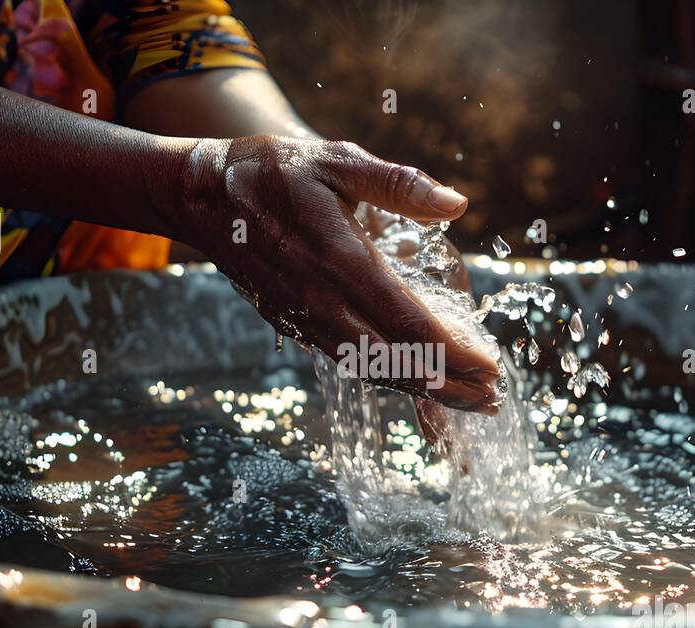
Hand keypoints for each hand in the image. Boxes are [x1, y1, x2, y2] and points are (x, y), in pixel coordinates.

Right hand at [159, 136, 499, 412]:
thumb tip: (455, 204)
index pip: (409, 324)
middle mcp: (324, 302)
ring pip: (371, 370)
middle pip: (396, 362)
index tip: (492, 367)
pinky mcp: (296, 324)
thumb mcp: (338, 160)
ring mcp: (307, 319)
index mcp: (342, 263)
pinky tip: (414, 379)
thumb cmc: (273, 171)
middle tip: (492, 399)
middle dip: (448, 385)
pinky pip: (349, 361)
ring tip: (464, 401)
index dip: (455, 352)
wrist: (202, 196)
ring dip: (421, 389)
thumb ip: (398, 184)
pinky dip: (387, 377)